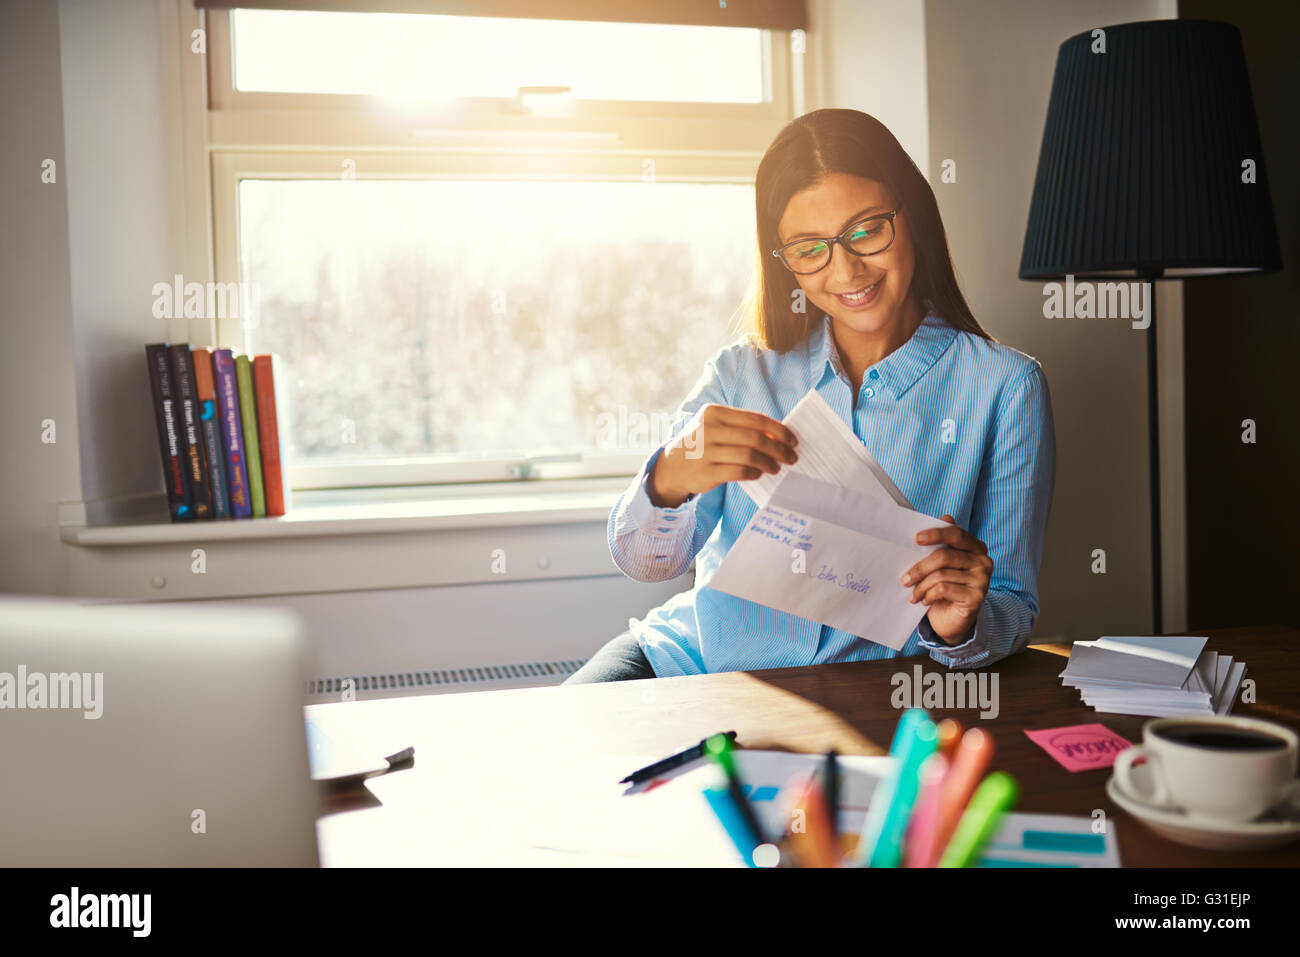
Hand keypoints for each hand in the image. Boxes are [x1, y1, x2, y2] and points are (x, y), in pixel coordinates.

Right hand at [648, 404, 797, 507]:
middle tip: (791, 457)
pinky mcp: (706, 472)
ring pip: (749, 456)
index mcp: (714, 413)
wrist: (672, 466)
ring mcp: (706, 451)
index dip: (778, 430)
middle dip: (779, 448)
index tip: (792, 439)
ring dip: (769, 462)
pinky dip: (754, 473)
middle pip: (755, 438)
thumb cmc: (702, 444)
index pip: (755, 419)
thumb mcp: (716, 427)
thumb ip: (742, 428)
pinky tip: (759, 474)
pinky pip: (739, 472)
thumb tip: (778, 436)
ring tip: (777, 467)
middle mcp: (709, 429)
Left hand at [901, 514, 992, 644]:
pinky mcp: (976, 597)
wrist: (953, 618)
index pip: (956, 533)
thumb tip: (943, 517)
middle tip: (904, 579)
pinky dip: (929, 595)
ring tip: (913, 594)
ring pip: (941, 575)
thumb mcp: (940, 566)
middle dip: (920, 568)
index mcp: (976, 547)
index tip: (916, 539)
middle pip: (945, 556)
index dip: (936, 534)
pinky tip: (925, 601)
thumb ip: (940, 544)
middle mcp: (983, 561)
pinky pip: (944, 589)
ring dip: (921, 586)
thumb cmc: (945, 587)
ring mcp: (982, 579)